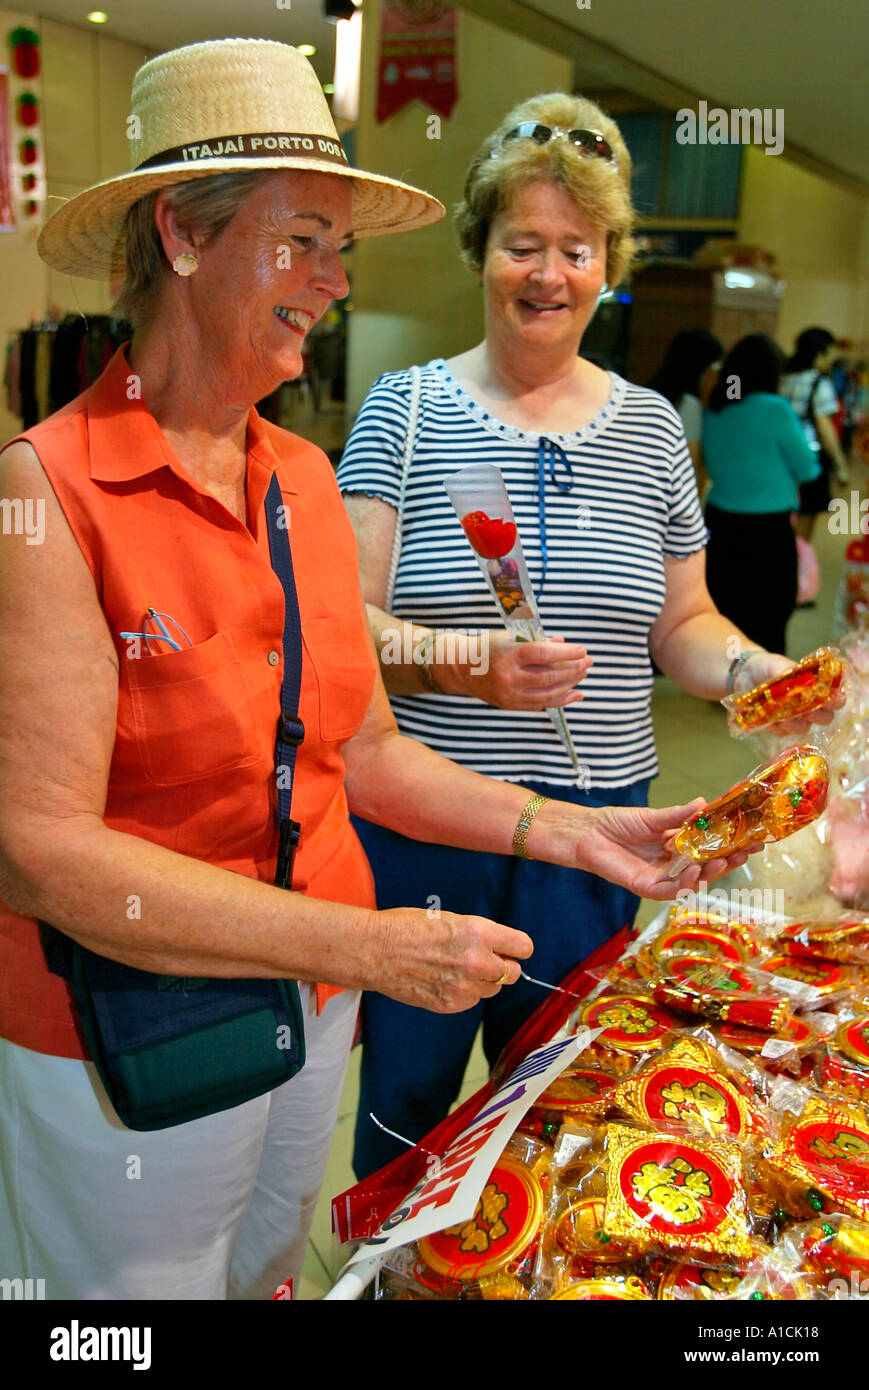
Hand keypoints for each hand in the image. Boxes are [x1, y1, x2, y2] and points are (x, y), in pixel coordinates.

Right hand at [371, 907, 533, 1012]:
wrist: (375, 950)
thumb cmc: (406, 927)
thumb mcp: (450, 919)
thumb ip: (478, 935)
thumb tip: (497, 948)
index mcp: (478, 932)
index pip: (523, 947)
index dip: (517, 948)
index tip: (512, 949)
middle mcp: (476, 961)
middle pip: (513, 973)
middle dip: (502, 966)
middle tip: (484, 960)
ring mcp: (464, 986)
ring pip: (492, 989)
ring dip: (483, 981)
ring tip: (457, 969)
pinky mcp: (450, 1004)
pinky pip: (471, 1001)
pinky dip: (465, 993)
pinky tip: (445, 980)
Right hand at [454, 631, 592, 709]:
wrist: (461, 669)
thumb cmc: (488, 649)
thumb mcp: (510, 638)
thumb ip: (536, 642)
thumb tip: (563, 644)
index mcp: (508, 655)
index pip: (543, 654)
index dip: (566, 653)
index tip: (582, 650)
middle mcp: (509, 677)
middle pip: (550, 676)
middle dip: (574, 669)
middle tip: (588, 661)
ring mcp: (510, 695)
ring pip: (549, 693)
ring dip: (571, 684)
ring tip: (583, 673)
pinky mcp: (511, 705)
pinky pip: (542, 704)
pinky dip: (561, 699)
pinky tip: (576, 693)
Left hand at [530, 798, 752, 900]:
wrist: (589, 833)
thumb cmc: (619, 823)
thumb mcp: (654, 817)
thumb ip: (679, 815)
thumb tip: (704, 803)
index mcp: (678, 845)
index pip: (710, 847)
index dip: (731, 844)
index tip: (753, 838)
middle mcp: (674, 864)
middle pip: (707, 867)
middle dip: (729, 861)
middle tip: (746, 852)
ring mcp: (662, 877)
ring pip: (693, 881)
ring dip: (711, 873)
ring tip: (724, 860)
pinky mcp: (647, 888)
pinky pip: (671, 890)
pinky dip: (685, 883)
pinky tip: (694, 871)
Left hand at [737, 650, 845, 735]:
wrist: (745, 674)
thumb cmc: (768, 667)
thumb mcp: (780, 665)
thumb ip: (793, 675)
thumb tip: (803, 684)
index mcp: (816, 689)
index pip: (835, 699)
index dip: (836, 702)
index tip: (832, 701)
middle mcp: (809, 706)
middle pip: (825, 719)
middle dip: (817, 716)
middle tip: (805, 710)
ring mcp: (794, 718)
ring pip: (803, 728)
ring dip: (794, 723)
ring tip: (781, 714)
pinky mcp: (778, 727)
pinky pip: (782, 733)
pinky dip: (775, 726)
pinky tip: (767, 718)